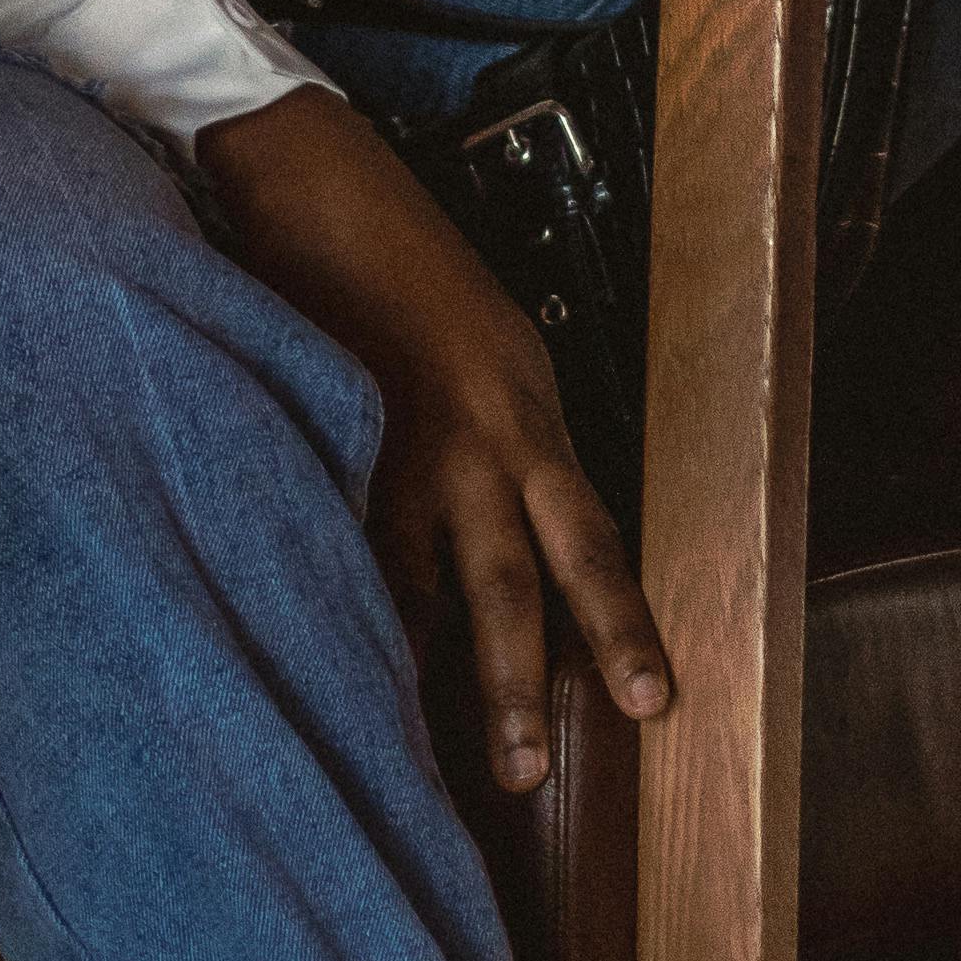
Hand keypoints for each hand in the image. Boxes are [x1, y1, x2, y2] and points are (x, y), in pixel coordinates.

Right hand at [196, 89, 669, 793]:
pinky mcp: (317, 450)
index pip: (589, 543)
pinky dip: (327, 611)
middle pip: (509, 586)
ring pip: (412, 587)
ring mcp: (388, 453)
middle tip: (526, 774)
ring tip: (397, 749)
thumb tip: (527, 533)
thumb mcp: (497, 352)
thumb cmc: (411, 266)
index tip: (648, 704)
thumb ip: (511, 443)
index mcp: (529, 418)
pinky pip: (331, 550)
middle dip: (519, 686)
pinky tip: (312, 670)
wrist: (323, 186)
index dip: (619, 624)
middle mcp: (474, 443)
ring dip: (410, 673)